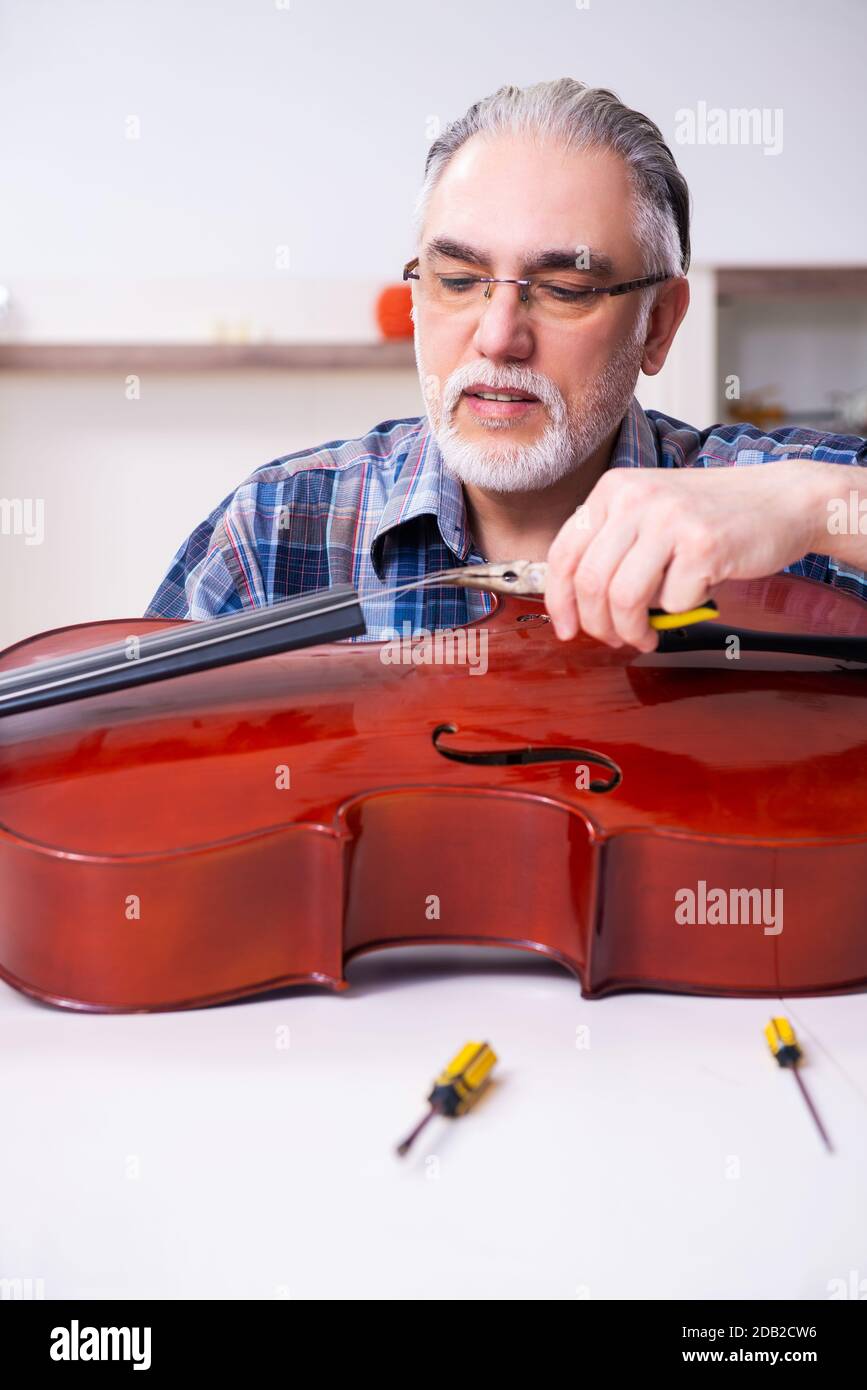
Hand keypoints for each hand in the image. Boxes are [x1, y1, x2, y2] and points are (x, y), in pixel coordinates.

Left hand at [544, 459, 830, 649]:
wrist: (781, 500)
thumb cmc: (712, 516)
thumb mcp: (649, 513)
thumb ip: (611, 545)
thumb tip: (573, 603)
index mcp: (613, 489)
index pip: (563, 554)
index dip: (559, 601)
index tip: (566, 628)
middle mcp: (636, 498)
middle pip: (591, 582)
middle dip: (598, 625)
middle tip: (615, 639)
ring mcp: (669, 519)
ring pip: (624, 598)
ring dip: (632, 630)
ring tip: (646, 635)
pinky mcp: (703, 544)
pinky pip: (672, 602)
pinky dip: (679, 612)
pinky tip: (692, 599)